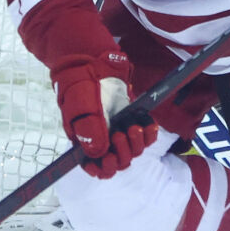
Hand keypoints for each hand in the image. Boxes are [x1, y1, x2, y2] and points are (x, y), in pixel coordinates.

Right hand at [53, 53, 157, 177]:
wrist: (93, 61)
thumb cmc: (80, 84)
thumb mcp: (80, 107)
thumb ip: (88, 130)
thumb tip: (99, 153)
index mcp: (85, 141)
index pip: (95, 168)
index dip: (103, 169)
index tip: (108, 159)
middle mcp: (103, 139)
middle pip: (118, 162)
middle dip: (122, 154)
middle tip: (119, 135)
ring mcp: (119, 129)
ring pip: (133, 151)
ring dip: (135, 144)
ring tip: (131, 127)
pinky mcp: (133, 119)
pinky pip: (146, 136)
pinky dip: (149, 134)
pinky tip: (148, 125)